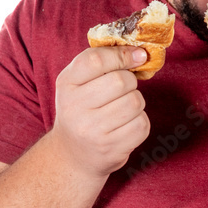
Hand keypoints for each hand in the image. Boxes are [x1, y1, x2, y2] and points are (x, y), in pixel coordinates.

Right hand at [52, 46, 150, 177]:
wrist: (73, 154)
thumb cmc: (82, 109)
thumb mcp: (79, 82)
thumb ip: (101, 62)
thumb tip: (140, 52)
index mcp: (66, 84)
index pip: (95, 60)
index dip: (122, 54)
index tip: (137, 55)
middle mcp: (74, 108)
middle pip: (121, 81)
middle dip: (131, 80)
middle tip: (124, 88)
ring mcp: (92, 131)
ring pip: (135, 102)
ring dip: (136, 102)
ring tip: (123, 108)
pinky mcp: (111, 149)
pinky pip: (142, 124)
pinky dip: (140, 121)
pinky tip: (125, 125)